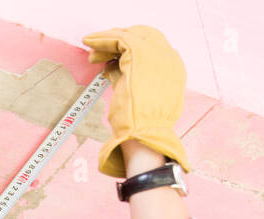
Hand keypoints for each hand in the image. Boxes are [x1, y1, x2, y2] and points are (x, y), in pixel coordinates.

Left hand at [82, 25, 189, 177]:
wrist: (143, 136)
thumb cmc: (140, 129)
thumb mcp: (137, 101)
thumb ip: (129, 81)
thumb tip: (112, 69)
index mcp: (173, 72)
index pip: (152, 51)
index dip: (130, 52)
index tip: (112, 58)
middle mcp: (169, 59)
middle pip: (143, 38)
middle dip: (120, 41)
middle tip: (100, 48)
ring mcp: (156, 54)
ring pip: (129, 36)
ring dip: (108, 39)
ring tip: (90, 45)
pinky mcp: (139, 54)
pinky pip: (118, 39)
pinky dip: (102, 38)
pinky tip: (89, 42)